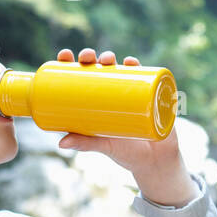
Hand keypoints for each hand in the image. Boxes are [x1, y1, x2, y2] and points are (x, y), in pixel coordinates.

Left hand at [55, 47, 194, 205]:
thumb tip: (61, 143)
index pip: (80, 76)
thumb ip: (85, 144)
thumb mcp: (103, 146)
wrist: (155, 162)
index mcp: (96, 101)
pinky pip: (143, 77)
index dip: (71, 62)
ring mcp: (130, 93)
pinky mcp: (149, 96)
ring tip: (108, 59)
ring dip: (111, 58)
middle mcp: (112, 93)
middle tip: (87, 56)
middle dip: (91, 57)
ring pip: (118, 68)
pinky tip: (131, 61)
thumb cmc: (125, 153)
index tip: (65, 55)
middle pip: (98, 68)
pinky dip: (137, 67)